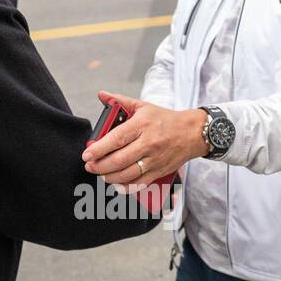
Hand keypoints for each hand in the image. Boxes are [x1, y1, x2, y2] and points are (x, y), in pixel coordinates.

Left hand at [81, 90, 207, 191]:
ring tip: (100, 174)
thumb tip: (101, 95)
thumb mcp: (143, 106)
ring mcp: (155, 159)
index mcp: (142, 125)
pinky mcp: (160, 171)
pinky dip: (127, 186)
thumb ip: (120, 101)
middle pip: (120, 160)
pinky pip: (141, 182)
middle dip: (100, 166)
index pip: (117, 139)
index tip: (87, 154)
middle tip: (90, 166)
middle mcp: (148, 144)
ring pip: (129, 174)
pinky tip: (116, 183)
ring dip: (110, 177)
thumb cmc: (165, 119)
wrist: (193, 132)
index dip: (99, 148)